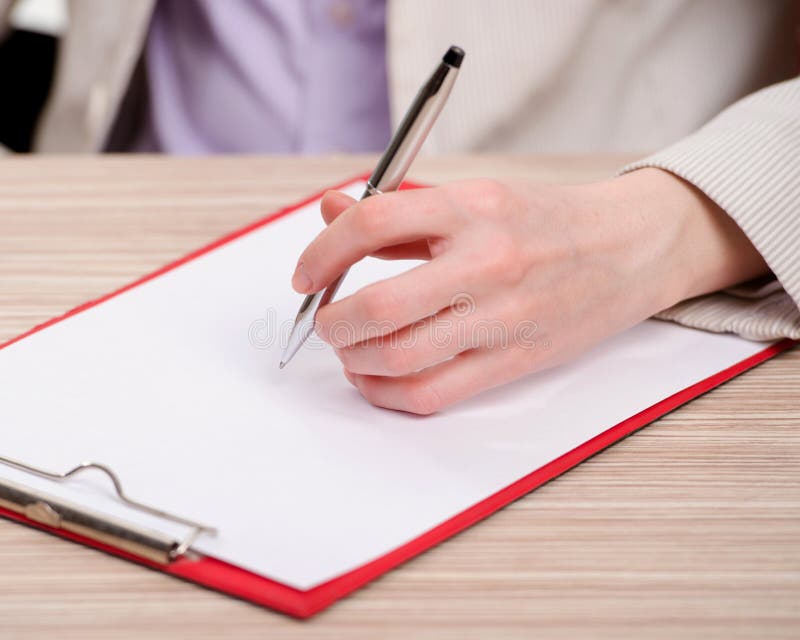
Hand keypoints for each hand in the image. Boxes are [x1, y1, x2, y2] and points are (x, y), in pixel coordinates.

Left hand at [292, 169, 767, 413]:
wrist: (629, 249)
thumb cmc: (548, 222)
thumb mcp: (477, 197)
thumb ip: (401, 211)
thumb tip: (331, 212)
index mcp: (473, 209)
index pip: (374, 224)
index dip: (323, 251)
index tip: (307, 274)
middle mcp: (487, 262)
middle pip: (380, 307)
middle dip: (332, 322)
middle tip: (325, 320)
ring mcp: (503, 318)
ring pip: (400, 357)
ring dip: (354, 359)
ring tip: (348, 348)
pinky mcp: (515, 360)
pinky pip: (433, 393)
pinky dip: (387, 393)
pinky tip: (374, 377)